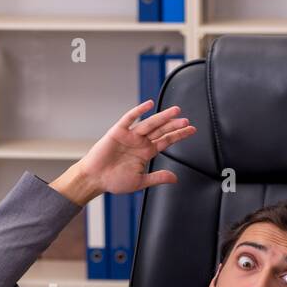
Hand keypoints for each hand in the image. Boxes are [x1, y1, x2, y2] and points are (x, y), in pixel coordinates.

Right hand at [50, 102, 196, 205]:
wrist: (94, 179)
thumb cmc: (114, 181)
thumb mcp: (140, 182)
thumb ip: (157, 178)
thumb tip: (174, 179)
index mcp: (146, 152)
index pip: (166, 140)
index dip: (179, 135)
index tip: (192, 129)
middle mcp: (140, 142)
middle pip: (161, 130)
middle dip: (174, 125)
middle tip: (186, 120)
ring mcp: (130, 136)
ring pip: (150, 124)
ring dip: (162, 117)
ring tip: (175, 111)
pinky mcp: (118, 132)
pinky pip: (130, 119)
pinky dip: (138, 112)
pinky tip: (148, 105)